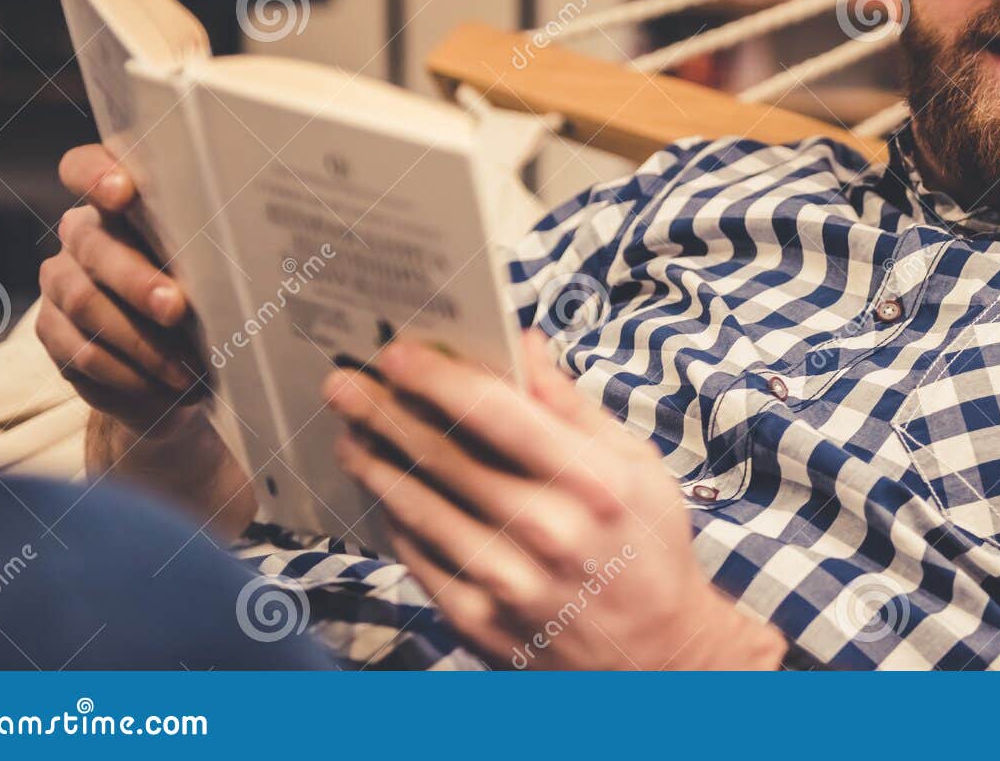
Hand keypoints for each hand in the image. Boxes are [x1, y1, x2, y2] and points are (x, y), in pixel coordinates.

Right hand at [36, 143, 201, 435]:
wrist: (184, 366)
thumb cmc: (213, 295)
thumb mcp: (221, 265)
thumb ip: (220, 245)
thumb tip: (269, 246)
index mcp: (116, 202)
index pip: (83, 168)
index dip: (96, 175)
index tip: (123, 191)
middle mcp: (80, 235)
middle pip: (93, 246)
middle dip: (137, 280)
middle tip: (177, 308)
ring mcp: (61, 284)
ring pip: (85, 304)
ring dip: (140, 340)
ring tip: (188, 368)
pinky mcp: (53, 334)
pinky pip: (81, 354)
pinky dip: (129, 375)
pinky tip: (167, 387)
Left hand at [324, 332, 786, 669]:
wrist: (654, 655)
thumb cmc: (648, 547)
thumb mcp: (636, 464)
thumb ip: (572, 405)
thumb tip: (522, 344)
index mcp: (591, 480)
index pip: (497, 413)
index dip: (438, 378)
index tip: (397, 354)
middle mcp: (546, 530)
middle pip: (444, 456)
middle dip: (384, 412)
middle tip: (345, 385)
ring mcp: (506, 581)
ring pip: (418, 506)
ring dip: (376, 463)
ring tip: (351, 434)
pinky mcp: (479, 620)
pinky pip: (419, 556)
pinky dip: (395, 517)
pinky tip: (383, 491)